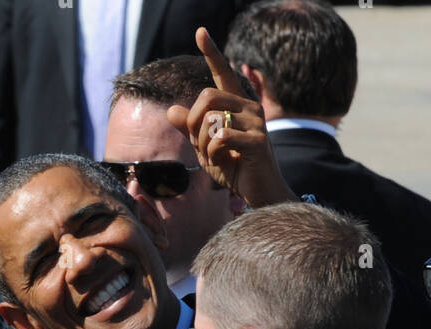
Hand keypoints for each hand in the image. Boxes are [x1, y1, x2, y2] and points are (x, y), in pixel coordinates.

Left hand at [165, 27, 293, 207]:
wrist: (260, 194)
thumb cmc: (234, 169)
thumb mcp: (205, 148)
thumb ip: (189, 129)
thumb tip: (171, 110)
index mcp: (237, 105)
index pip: (223, 73)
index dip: (212, 52)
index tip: (200, 31)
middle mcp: (249, 107)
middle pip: (207, 96)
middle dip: (192, 123)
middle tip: (198, 145)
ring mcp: (256, 122)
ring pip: (211, 119)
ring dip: (202, 143)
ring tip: (212, 158)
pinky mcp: (257, 140)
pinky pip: (220, 137)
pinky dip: (212, 153)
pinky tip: (222, 162)